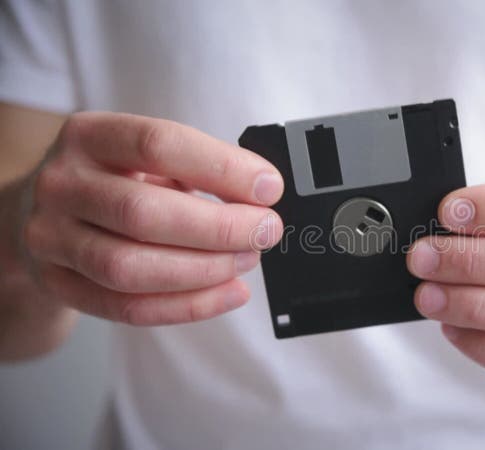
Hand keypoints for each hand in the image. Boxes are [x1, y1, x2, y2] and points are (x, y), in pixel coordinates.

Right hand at [20, 112, 282, 324]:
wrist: (50, 211)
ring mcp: (51, 238)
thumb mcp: (145, 156)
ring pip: (130, 268)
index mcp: (89, 136)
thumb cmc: (114, 178)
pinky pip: (126, 308)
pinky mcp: (59, 284)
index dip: (221, 168)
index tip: (268, 187)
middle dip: (219, 227)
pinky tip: (228, 292)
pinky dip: (188, 305)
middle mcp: (62, 184)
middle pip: (142, 213)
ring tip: (247, 260)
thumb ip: (196, 167)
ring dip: (204, 269)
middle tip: (265, 230)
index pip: (158, 145)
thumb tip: (262, 192)